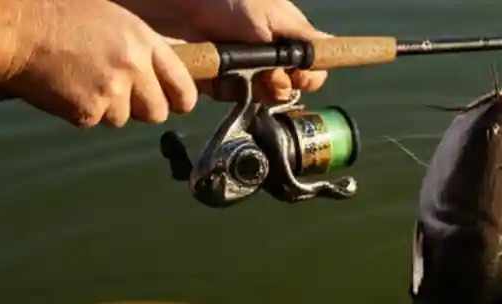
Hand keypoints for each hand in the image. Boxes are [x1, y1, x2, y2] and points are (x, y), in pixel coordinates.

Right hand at [4, 0, 199, 127]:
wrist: (18, 30)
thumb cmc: (57, 13)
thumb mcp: (110, 17)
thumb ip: (135, 45)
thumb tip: (152, 70)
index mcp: (142, 40)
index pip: (181, 83)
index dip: (182, 98)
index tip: (178, 102)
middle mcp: (133, 68)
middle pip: (157, 112)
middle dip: (142, 109)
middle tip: (123, 96)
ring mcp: (111, 92)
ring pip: (122, 119)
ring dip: (106, 108)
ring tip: (82, 80)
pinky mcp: (87, 112)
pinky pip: (92, 121)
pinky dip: (80, 111)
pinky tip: (65, 87)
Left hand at [124, 0, 329, 102]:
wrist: (170, 1)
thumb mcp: (269, 12)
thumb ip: (299, 35)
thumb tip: (331, 47)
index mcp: (280, 35)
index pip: (307, 68)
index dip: (308, 77)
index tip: (300, 77)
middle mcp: (261, 53)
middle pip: (283, 88)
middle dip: (279, 88)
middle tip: (270, 78)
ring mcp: (236, 66)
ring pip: (255, 96)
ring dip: (252, 92)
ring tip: (241, 77)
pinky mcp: (209, 76)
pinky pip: (225, 96)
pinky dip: (224, 91)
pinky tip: (219, 79)